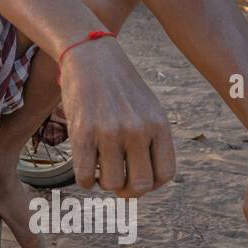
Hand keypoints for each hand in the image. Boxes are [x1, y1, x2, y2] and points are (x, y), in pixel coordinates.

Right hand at [60, 37, 175, 196]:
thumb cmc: (119, 86)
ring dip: (104, 183)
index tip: (137, 178)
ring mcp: (109, 131)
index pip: (165, 174)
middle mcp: (137, 129)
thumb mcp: (148, 108)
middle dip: (127, 190)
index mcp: (158, 124)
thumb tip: (144, 183)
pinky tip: (85, 170)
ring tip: (100, 170)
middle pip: (139, 185)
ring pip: (111, 183)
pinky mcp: (82, 131)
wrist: (90, 56)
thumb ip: (152, 140)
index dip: (151, 184)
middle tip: (117, 181)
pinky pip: (85, 175)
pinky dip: (85, 181)